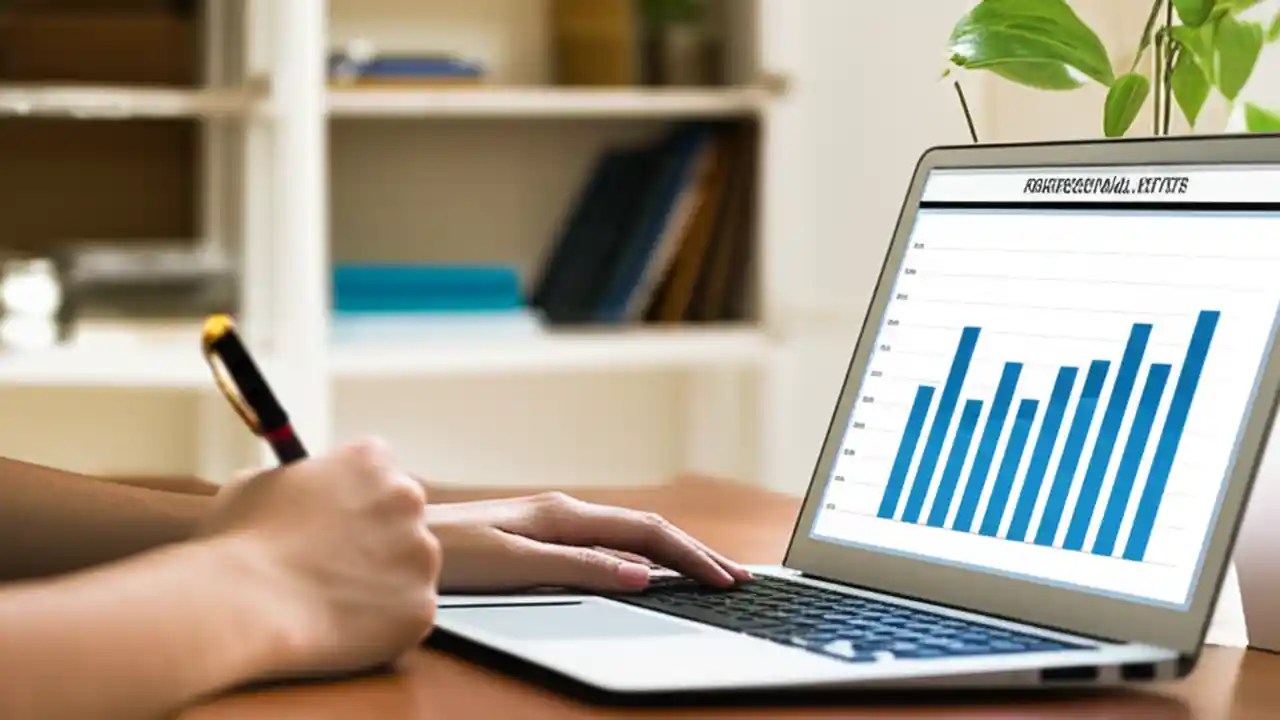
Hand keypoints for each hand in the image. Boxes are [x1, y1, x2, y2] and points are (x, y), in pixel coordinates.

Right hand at [200, 438, 440, 676]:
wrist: (245, 604)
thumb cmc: (240, 541)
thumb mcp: (256, 483)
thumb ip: (296, 479)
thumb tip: (297, 489)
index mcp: (371, 460)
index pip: (378, 474)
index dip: (353, 501)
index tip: (331, 523)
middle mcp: (407, 498)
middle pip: (403, 517)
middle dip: (377, 538)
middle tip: (334, 565)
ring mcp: (421, 554)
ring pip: (411, 567)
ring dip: (384, 580)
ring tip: (334, 600)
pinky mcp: (422, 606)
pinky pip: (410, 613)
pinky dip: (385, 623)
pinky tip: (344, 627)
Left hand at [427, 492, 750, 592]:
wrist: (395, 535)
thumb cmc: (444, 551)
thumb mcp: (513, 563)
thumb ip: (577, 565)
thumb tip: (642, 574)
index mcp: (564, 515)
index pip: (649, 533)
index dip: (693, 556)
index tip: (728, 579)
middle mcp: (564, 512)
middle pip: (648, 530)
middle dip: (697, 552)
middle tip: (738, 577)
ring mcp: (552, 522)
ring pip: (630, 535)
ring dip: (674, 553)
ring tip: (709, 571)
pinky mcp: (539, 535)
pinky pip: (608, 542)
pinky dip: (643, 555)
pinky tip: (650, 568)